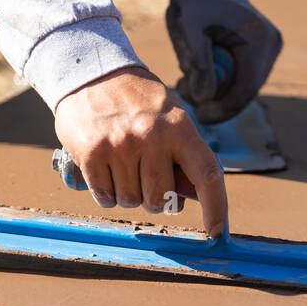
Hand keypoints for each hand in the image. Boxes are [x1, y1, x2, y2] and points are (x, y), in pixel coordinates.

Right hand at [53, 66, 227, 237]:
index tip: (216, 231)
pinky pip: (104, 196)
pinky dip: (105, 192)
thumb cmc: (136, 102)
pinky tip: (104, 169)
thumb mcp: (169, 117)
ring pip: (130, 200)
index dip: (216, 207)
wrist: (90, 73)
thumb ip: (183, 154)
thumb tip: (194, 197)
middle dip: (153, 198)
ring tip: (121, 164)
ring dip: (126, 192)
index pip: (207, 174)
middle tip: (144, 177)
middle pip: (159, 199)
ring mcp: (120, 145)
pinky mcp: (91, 153)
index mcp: (179, 126)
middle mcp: (152, 136)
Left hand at [166, 0, 281, 123]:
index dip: (224, 109)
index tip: (200, 117)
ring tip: (189, 84)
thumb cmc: (195, 6)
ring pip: (246, 88)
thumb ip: (199, 65)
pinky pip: (244, 78)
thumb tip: (203, 99)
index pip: (247, 88)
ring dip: (219, 94)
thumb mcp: (191, 32)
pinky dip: (224, 83)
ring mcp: (270, 48)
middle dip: (219, 102)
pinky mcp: (263, 52)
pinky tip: (202, 78)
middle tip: (189, 100)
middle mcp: (271, 43)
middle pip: (248, 91)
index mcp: (259, 38)